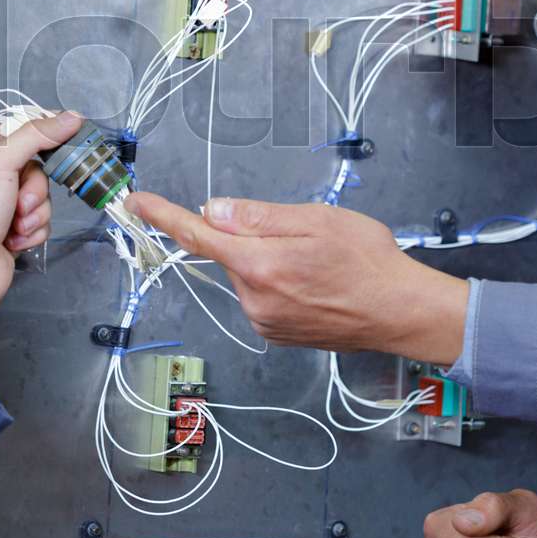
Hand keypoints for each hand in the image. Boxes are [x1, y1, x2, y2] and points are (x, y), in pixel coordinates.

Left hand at [0, 109, 81, 352]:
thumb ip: (36, 136)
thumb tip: (73, 116)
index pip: (18, 130)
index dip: (42, 134)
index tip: (69, 134)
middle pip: (35, 167)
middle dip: (34, 189)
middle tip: (20, 204)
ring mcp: (1, 205)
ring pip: (41, 196)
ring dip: (35, 213)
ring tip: (15, 227)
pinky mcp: (13, 229)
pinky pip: (41, 220)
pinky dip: (33, 231)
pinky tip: (15, 242)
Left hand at [124, 192, 467, 362]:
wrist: (401, 312)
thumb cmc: (368, 259)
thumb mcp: (317, 219)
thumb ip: (260, 217)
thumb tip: (214, 210)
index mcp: (260, 264)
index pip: (198, 236)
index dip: (164, 216)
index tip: (135, 203)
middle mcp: (253, 298)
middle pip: (232, 254)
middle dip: (255, 239)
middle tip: (305, 236)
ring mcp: (265, 321)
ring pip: (250, 276)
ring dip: (270, 263)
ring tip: (319, 264)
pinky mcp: (278, 335)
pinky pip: (264, 297)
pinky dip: (281, 284)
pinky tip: (317, 284)